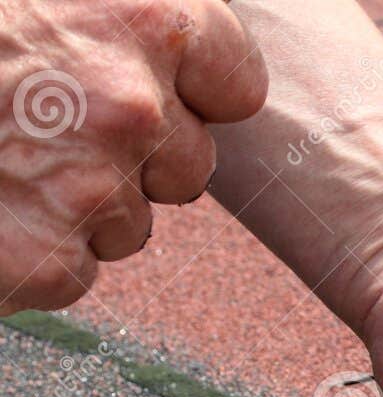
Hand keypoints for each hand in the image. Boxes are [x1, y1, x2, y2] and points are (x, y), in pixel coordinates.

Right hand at [0, 0, 267, 312]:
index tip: (145, 88)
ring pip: (133, 222)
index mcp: (145, 15)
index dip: (189, 93)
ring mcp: (93, 188)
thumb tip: (171, 45)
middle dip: (131, 156)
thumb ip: (105, 14)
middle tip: (39, 124)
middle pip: (188, 164)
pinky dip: (33, 252)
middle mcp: (132, 104)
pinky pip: (77, 269)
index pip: (233, 84)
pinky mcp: (49, 261)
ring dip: (79, 204)